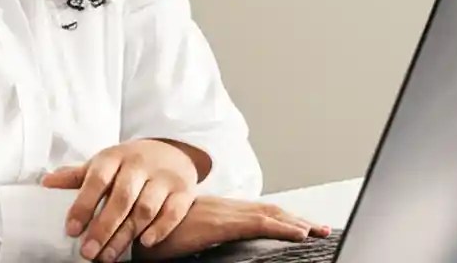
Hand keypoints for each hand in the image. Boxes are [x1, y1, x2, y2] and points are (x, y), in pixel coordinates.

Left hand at [41, 139, 201, 261]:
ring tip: (109, 256)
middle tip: (88, 252)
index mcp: (115, 157)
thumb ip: (77, 176)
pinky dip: (160, 228)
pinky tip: (145, 243)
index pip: (96, 180)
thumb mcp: (104, 164)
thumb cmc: (129, 164)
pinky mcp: (183, 190)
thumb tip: (46, 182)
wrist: (171, 151)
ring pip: (145, 209)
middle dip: (103, 228)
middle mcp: (139, 165)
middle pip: (121, 198)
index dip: (83, 205)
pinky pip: (173, 211)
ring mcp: (163, 177)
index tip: (71, 230)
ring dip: (126, 235)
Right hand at [132, 196, 333, 260]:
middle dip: (296, 219)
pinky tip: (298, 234)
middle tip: (321, 229)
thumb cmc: (155, 234)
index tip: (302, 226)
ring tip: (316, 231)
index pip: (257, 212)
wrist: (136, 227)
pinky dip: (281, 226)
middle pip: (269, 210)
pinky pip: (258, 223)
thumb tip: (213, 248)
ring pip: (269, 214)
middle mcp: (225, 208)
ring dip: (295, 222)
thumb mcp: (188, 237)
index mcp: (219, 211)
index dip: (281, 219)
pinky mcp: (221, 223)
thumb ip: (205, 239)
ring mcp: (224, 213)